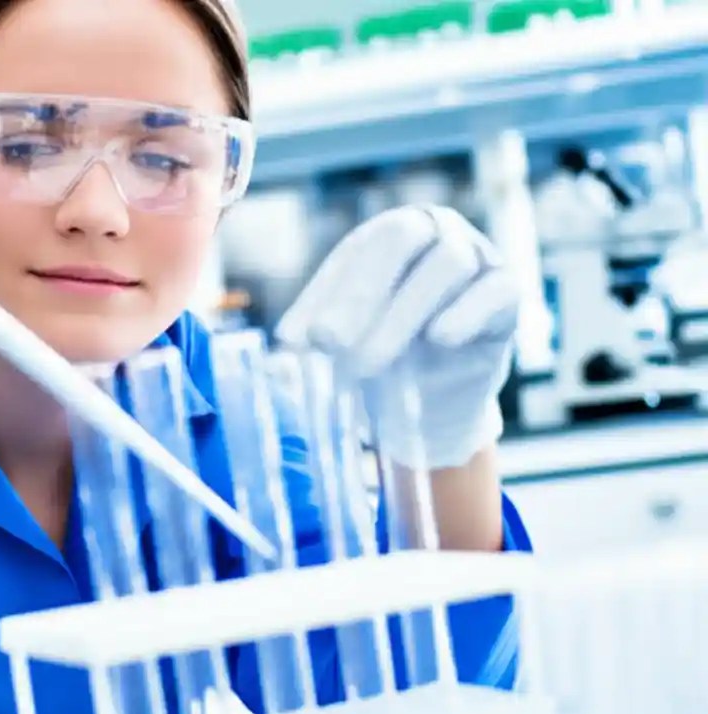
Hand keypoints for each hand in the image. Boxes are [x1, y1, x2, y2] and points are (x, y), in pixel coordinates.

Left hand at [276, 205, 519, 468]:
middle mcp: (436, 233)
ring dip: (402, 314)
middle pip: (403, 239)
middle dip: (362, 294)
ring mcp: (478, 257)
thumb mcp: (341, 339)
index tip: (301, 340)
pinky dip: (467, 312)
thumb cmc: (379, 354)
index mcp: (389, 236)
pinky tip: (440, 339)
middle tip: (329, 345)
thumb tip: (284, 342)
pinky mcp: (508, 293)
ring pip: (448, 264)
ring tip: (370, 362)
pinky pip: (497, 291)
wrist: (431, 400)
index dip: (332, 292)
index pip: (362, 249)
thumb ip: (314, 330)